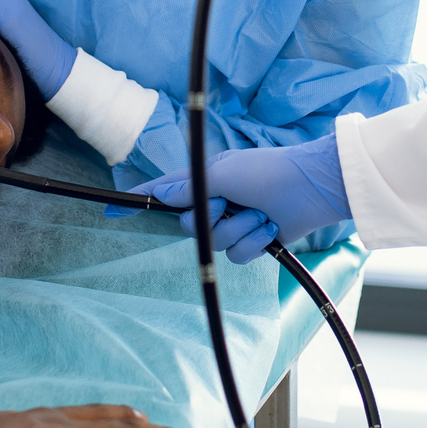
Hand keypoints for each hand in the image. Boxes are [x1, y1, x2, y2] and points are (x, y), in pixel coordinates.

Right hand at [113, 138, 351, 265]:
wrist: (313, 187)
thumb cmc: (269, 170)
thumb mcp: (226, 173)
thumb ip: (191, 186)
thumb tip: (161, 193)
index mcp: (204, 180)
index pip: (163, 192)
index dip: (138, 201)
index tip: (113, 210)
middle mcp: (214, 202)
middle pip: (188, 227)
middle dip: (212, 219)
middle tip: (232, 203)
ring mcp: (232, 223)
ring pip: (214, 245)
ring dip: (239, 231)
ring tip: (260, 215)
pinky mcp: (251, 242)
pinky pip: (236, 257)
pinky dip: (253, 243)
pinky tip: (269, 228)